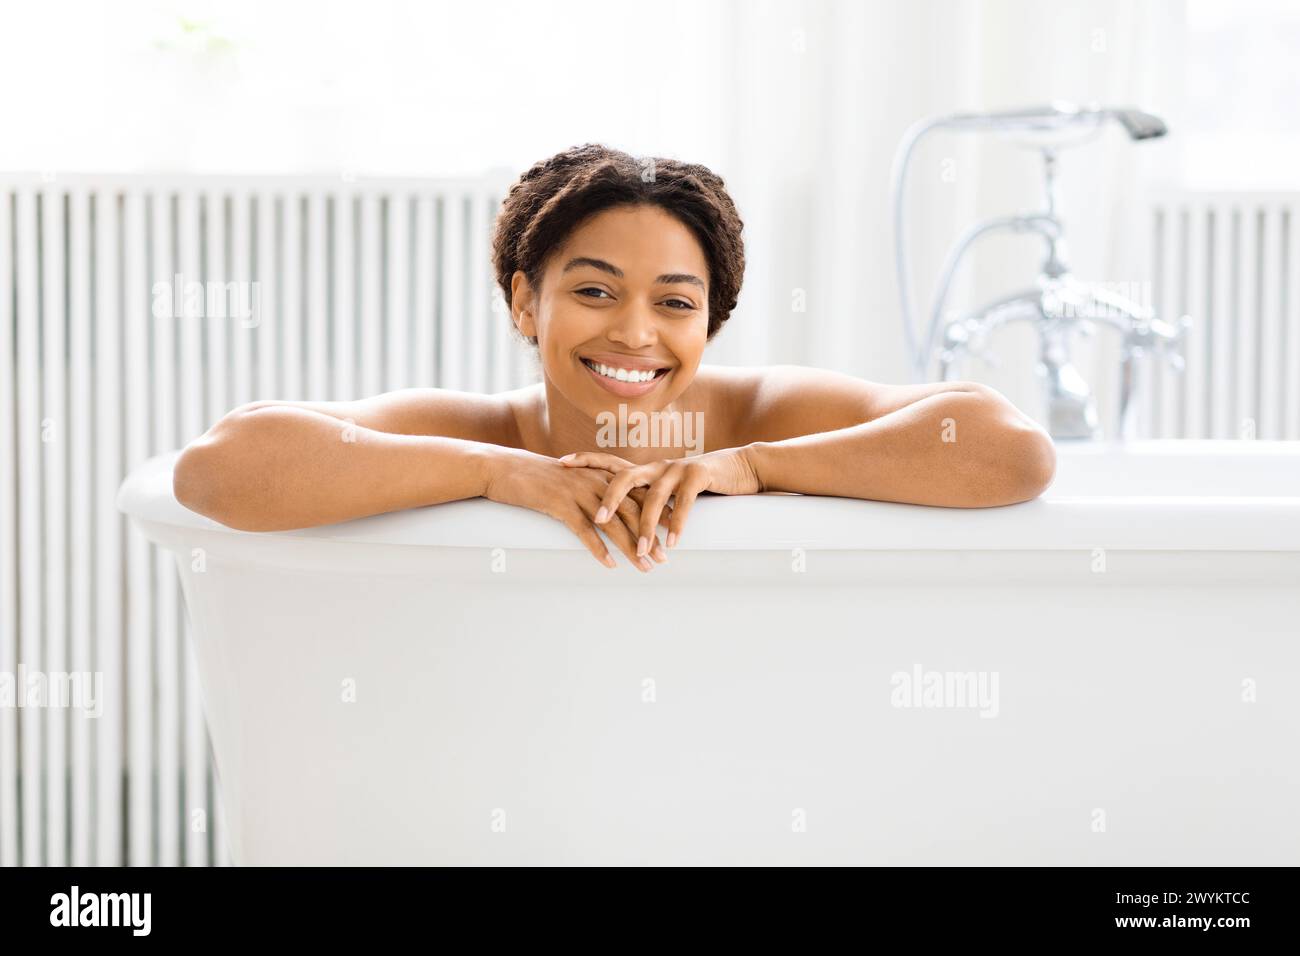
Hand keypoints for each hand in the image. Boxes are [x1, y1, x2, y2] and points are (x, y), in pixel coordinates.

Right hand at [482, 447, 669, 570]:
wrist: (505, 468)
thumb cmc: (537, 478)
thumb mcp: (571, 480)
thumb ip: (592, 491)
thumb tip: (608, 511)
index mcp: (601, 474)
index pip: (637, 495)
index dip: (657, 513)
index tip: (674, 532)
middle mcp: (595, 481)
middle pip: (631, 510)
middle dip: (650, 536)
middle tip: (664, 557)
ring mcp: (579, 491)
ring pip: (612, 523)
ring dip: (630, 547)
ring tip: (643, 566)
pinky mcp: (560, 503)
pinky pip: (583, 530)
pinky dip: (597, 548)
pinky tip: (608, 564)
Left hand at [559, 446, 761, 555]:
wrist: (737, 468)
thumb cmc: (698, 484)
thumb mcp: (668, 489)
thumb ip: (646, 498)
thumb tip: (620, 518)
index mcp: (646, 469)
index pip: (609, 461)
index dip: (585, 459)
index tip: (561, 462)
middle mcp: (656, 466)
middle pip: (624, 477)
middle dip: (609, 499)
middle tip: (597, 520)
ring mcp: (677, 469)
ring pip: (654, 497)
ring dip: (646, 527)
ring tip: (640, 551)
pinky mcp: (699, 475)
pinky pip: (684, 502)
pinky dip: (677, 524)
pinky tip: (672, 542)